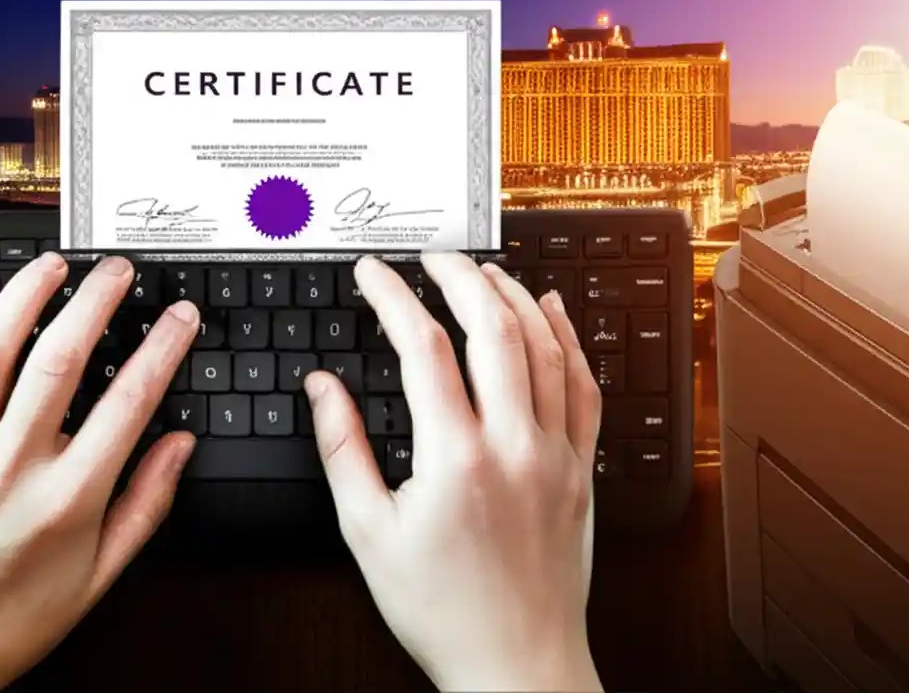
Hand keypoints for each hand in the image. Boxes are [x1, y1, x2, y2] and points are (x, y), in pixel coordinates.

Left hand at [0, 253, 198, 689]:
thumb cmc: (15, 616)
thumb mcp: (100, 573)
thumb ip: (146, 503)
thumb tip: (180, 444)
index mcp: (67, 500)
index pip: (129, 403)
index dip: (162, 348)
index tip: (179, 317)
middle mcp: (9, 469)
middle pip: (58, 361)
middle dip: (95, 302)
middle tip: (117, 272)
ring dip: (26, 298)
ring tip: (54, 266)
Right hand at [304, 253, 603, 691]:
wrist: (517, 661)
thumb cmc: (443, 610)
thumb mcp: (368, 534)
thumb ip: (342, 450)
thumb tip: (323, 389)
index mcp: (454, 458)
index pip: (423, 346)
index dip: (393, 296)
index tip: (374, 274)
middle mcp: (513, 444)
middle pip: (493, 327)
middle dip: (459, 275)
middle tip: (431, 256)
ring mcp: (555, 452)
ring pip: (545, 346)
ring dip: (514, 295)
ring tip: (484, 270)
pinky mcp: (581, 467)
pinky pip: (585, 385)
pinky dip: (569, 339)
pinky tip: (552, 312)